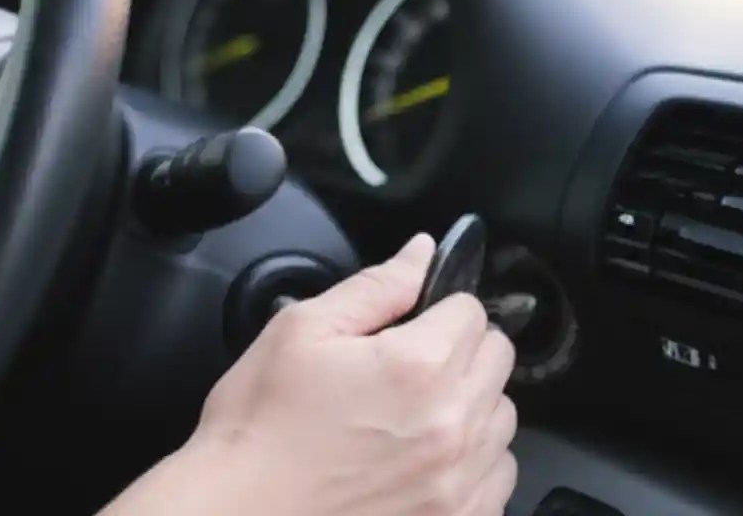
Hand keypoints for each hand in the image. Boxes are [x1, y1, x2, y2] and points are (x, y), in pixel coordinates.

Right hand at [102, 235, 517, 515]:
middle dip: (460, 350)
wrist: (238, 514)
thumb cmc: (259, 429)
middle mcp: (451, 424)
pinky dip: (474, 463)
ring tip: (415, 415)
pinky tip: (427, 460)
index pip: (472, 310)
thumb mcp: (301, 331)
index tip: (410, 326)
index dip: (437, 309)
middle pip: (498, 359)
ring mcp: (458, 481)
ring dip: (471, 406)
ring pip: (503, 418)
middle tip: (408, 367)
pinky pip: (499, 478)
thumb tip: (421, 253)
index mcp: (418, 366)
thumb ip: (375, 286)